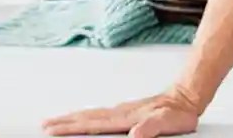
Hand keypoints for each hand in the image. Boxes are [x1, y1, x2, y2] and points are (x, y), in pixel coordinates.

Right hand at [41, 86, 201, 136]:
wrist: (186, 98)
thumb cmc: (178, 113)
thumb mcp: (167, 122)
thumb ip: (150, 128)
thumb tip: (134, 135)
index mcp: (124, 118)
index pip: (92, 125)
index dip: (71, 128)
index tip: (53, 129)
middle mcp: (120, 113)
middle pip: (86, 118)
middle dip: (64, 122)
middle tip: (45, 125)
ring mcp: (122, 111)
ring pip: (91, 115)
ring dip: (73, 118)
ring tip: (57, 121)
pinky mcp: (126, 113)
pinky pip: (100, 115)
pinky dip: (86, 117)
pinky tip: (85, 120)